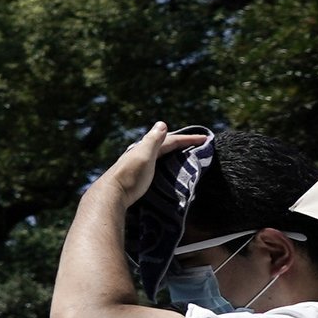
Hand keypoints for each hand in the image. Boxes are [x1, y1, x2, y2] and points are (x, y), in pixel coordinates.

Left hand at [82, 122, 197, 216]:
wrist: (111, 194)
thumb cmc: (130, 176)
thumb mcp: (144, 156)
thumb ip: (153, 140)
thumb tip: (162, 123)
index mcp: (146, 148)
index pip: (171, 140)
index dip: (188, 139)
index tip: (205, 139)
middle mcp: (142, 153)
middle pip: (165, 144)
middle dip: (182, 143)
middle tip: (198, 143)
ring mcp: (139, 164)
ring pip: (161, 153)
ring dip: (174, 151)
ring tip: (186, 153)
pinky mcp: (137, 175)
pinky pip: (157, 163)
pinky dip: (167, 161)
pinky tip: (167, 167)